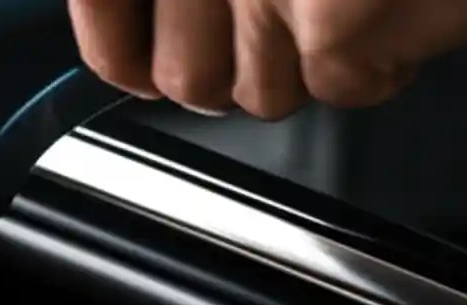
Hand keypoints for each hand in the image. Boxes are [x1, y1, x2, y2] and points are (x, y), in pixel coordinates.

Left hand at [69, 0, 466, 117]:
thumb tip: (145, 50)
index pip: (102, 8)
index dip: (119, 52)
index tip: (137, 65)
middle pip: (188, 78)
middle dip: (242, 65)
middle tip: (294, 16)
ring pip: (265, 92)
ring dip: (316, 62)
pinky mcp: (330, 19)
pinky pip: (341, 88)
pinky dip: (384, 62)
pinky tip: (406, 3)